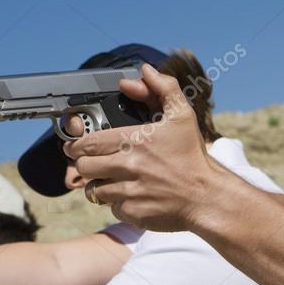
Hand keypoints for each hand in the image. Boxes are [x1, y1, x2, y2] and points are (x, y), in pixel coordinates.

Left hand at [64, 63, 222, 231]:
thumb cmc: (192, 157)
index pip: (89, 142)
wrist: (208, 197)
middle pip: (84, 166)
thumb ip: (163, 88)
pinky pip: (111, 208)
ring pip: (93, 190)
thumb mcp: (182, 116)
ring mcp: (130, 191)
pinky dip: (116, 204)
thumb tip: (144, 72)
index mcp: (136, 140)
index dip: (76, 144)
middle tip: (91, 163)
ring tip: (111, 180)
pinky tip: (130, 196)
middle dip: (84, 164)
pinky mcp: (133, 212)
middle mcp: (130, 166)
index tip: (75, 146)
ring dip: (98, 185)